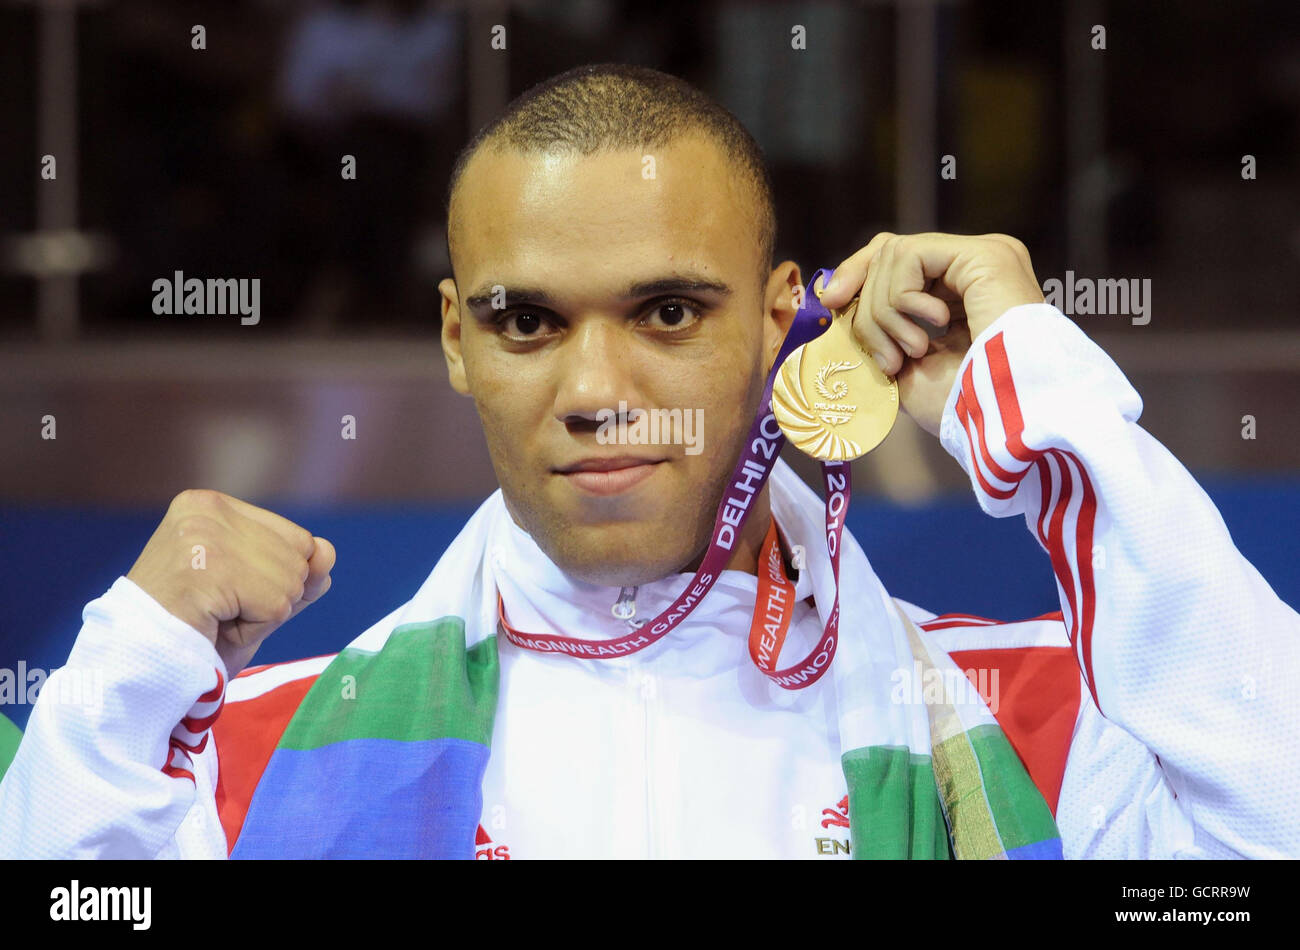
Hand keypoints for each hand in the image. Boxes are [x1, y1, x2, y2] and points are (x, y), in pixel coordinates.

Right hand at [126, 489, 334, 676]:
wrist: (140, 670)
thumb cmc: (197, 633)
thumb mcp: (259, 596)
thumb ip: (298, 571)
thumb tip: (326, 552)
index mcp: (211, 504)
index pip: (296, 539)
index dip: (272, 581)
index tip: (221, 593)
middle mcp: (206, 509)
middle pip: (298, 558)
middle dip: (268, 600)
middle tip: (216, 612)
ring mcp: (203, 535)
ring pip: (291, 582)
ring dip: (260, 617)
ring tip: (212, 619)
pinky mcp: (205, 568)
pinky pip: (274, 606)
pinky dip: (253, 629)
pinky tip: (212, 626)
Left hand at [816, 232, 1043, 435]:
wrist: (1002, 423)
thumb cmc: (962, 408)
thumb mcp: (906, 369)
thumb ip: (879, 334)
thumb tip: (838, 307)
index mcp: (964, 291)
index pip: (898, 259)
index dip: (857, 275)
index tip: (830, 304)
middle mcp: (976, 267)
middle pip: (889, 253)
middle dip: (869, 308)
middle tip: (887, 358)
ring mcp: (984, 256)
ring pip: (895, 255)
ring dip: (885, 312)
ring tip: (913, 352)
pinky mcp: (985, 256)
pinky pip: (911, 255)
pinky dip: (901, 297)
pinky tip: (932, 330)